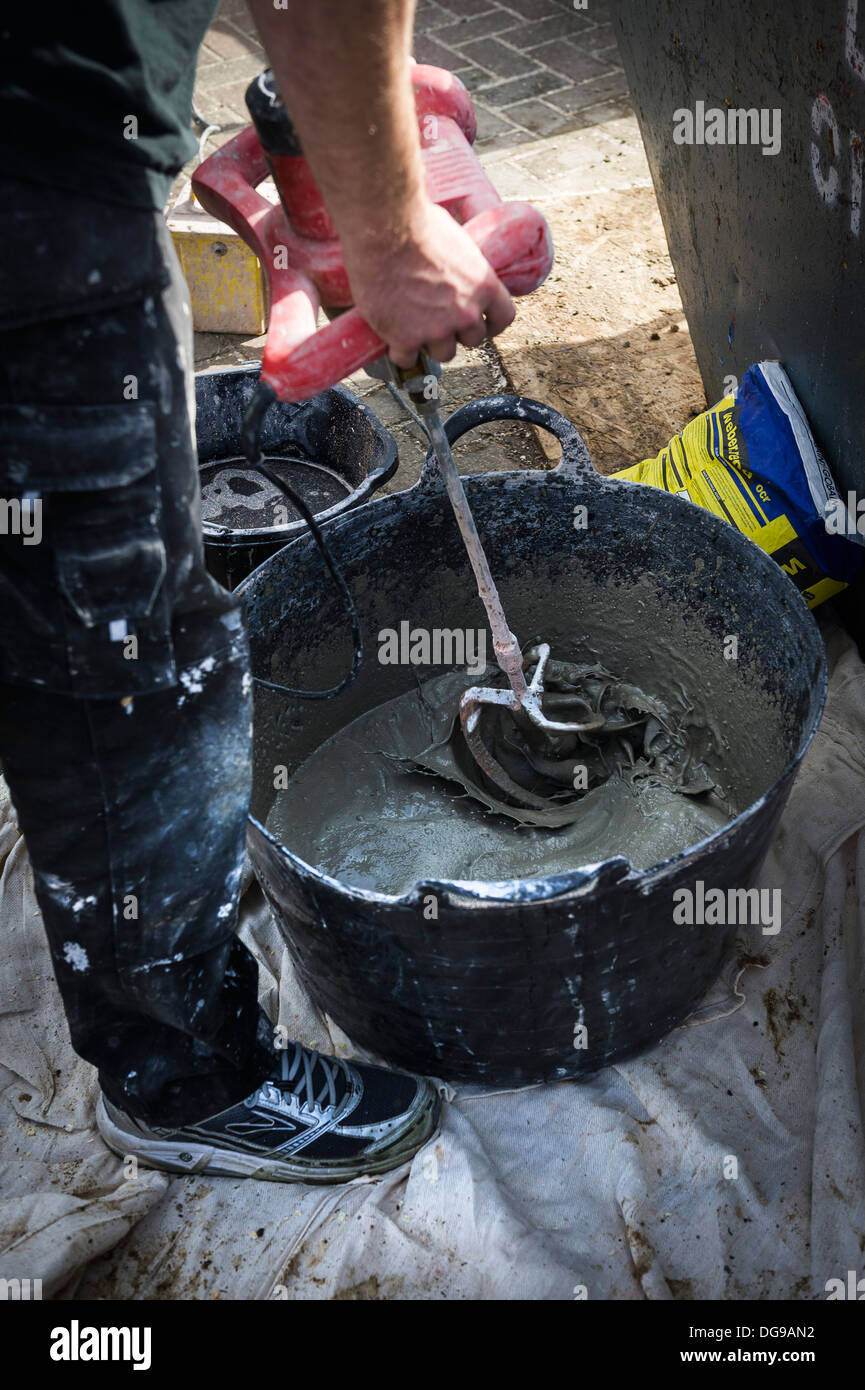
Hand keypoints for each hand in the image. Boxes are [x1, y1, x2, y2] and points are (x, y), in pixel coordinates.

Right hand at [342, 200, 515, 367]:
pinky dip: (400, 351)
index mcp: (484, 285)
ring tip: (415, 327)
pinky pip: (407, 359)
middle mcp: (465, 313)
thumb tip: (454, 261)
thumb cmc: (417, 223)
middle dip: (458, 332)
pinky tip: (392, 338)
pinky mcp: (405, 339)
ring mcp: (436, 329)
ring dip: (431, 344)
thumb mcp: (456, 239)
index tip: (482, 325)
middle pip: (473, 340)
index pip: (503, 318)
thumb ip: (462, 264)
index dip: (491, 324)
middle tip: (439, 321)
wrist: (384, 230)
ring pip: (442, 353)